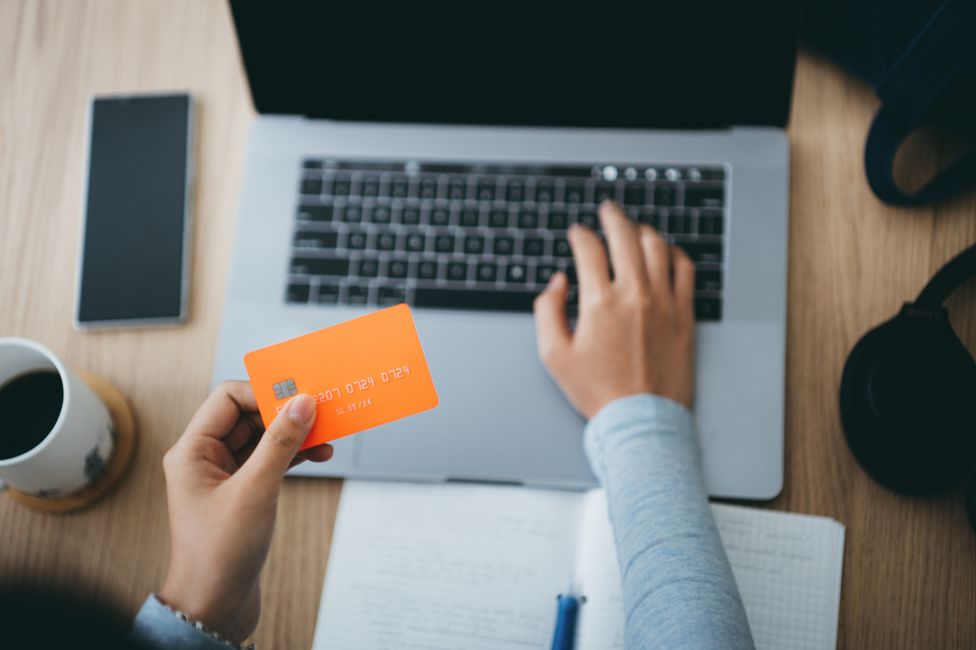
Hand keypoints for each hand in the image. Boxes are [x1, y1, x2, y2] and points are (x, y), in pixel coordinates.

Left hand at [158, 381, 332, 643]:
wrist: (215, 605)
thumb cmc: (220, 553)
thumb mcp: (255, 490)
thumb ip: (280, 443)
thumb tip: (302, 403)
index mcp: (192, 451)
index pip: (229, 399)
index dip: (265, 394)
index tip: (301, 397)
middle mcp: (205, 459)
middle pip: (249, 416)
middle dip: (286, 412)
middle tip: (322, 411)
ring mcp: (224, 476)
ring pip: (264, 438)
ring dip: (295, 435)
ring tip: (327, 435)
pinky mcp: (243, 494)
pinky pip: (270, 460)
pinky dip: (295, 455)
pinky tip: (319, 455)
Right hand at [533, 201, 695, 418]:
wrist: (640, 418)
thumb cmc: (598, 391)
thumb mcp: (554, 355)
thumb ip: (547, 311)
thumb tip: (557, 283)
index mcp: (599, 302)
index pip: (588, 249)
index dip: (579, 235)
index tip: (577, 233)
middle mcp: (634, 295)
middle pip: (625, 236)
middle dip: (612, 217)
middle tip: (607, 210)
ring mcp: (663, 302)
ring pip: (656, 247)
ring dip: (642, 231)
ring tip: (634, 228)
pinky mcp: (684, 314)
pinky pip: (685, 270)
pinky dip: (674, 254)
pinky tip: (666, 253)